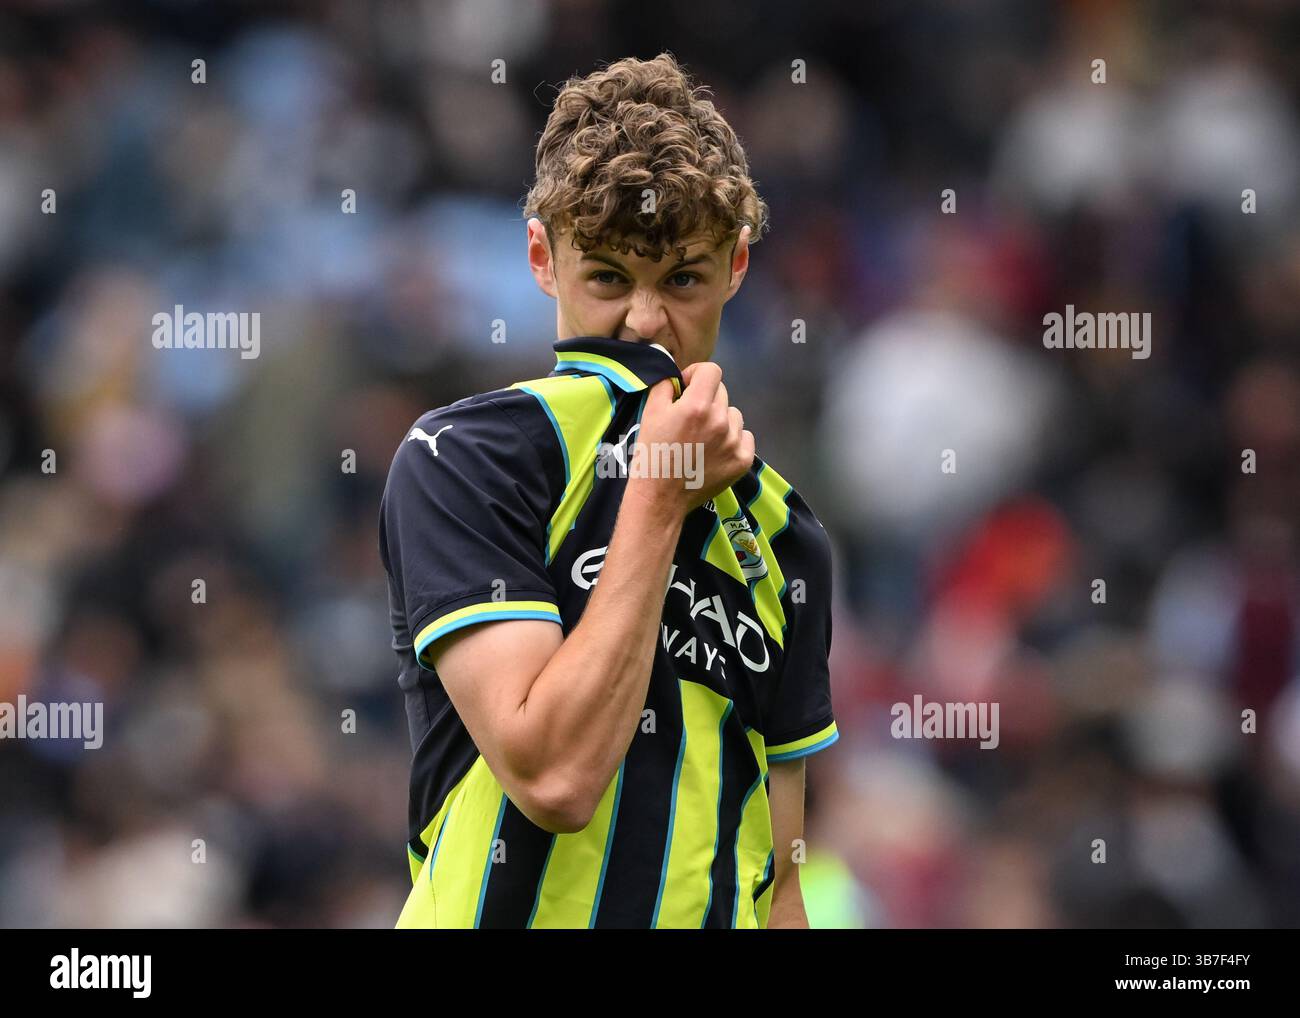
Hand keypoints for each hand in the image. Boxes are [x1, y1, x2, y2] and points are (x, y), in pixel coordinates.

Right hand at [629, 360, 754, 516]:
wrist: (661, 498)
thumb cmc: (652, 454)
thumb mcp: (650, 412)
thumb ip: (666, 385)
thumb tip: (677, 374)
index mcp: (697, 406)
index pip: (712, 371)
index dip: (697, 374)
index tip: (687, 388)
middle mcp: (720, 421)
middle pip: (722, 392)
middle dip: (706, 398)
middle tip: (690, 418)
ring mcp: (734, 442)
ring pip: (733, 415)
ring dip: (720, 419)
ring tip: (703, 437)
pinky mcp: (743, 461)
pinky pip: (745, 437)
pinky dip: (732, 440)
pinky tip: (715, 451)